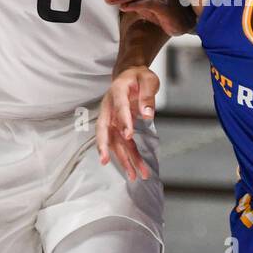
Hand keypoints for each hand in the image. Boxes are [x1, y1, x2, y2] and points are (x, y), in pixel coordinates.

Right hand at [96, 66, 159, 181]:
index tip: (128, 134)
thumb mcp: (148, 79)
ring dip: (122, 159)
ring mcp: (112, 119)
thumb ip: (148, 95)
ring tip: (133, 176)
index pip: (119, 107)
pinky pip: (123, 145)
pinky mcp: (118, 128)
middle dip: (103, 145)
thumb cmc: (139, 77)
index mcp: (117, 91)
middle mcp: (110, 107)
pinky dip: (129, 158)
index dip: (123, 121)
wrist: (130, 76)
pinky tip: (136, 171)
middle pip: (103, 129)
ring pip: (114, 142)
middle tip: (104, 160)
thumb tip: (148, 114)